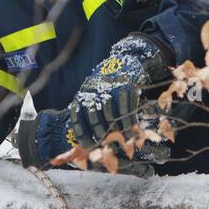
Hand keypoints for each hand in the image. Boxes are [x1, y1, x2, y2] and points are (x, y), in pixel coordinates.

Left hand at [67, 33, 169, 147]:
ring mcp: (109, 86)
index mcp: (84, 92)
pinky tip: (130, 127)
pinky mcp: (125, 84)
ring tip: (119, 137)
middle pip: (93, 115)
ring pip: (110, 113)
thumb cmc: (108, 85)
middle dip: (99, 132)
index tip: (87, 146)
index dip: (82, 132)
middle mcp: (94, 88)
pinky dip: (128, 119)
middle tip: (105, 143)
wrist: (125, 61)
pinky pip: (125, 106)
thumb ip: (89, 112)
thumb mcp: (94, 94)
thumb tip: (85, 139)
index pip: (77, 115)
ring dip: (115, 128)